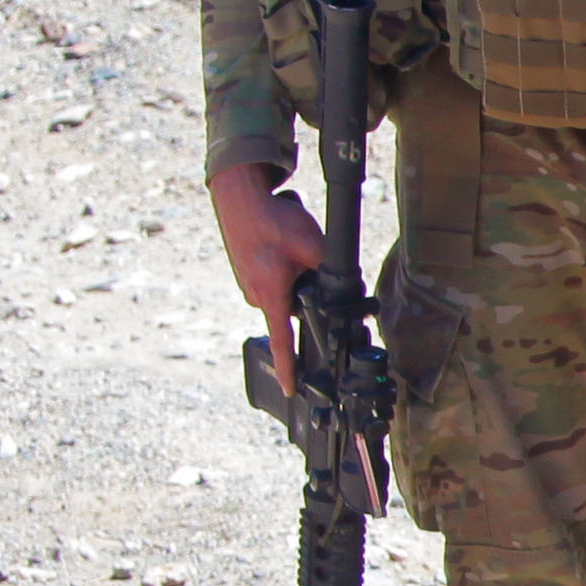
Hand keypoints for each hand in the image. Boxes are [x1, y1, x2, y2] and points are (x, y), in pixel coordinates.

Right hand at [208, 154, 325, 392]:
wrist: (240, 196)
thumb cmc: (272, 219)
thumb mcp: (312, 246)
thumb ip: (330, 272)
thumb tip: (346, 290)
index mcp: (270, 294)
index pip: (283, 340)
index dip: (288, 367)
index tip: (290, 389)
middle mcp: (256, 294)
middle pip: (295, 307)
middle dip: (307, 288)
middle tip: (304, 258)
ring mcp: (249, 284)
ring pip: (286, 290)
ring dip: (295, 271)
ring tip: (288, 243)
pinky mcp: (248, 273)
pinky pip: (274, 278)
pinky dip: (283, 263)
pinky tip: (279, 241)